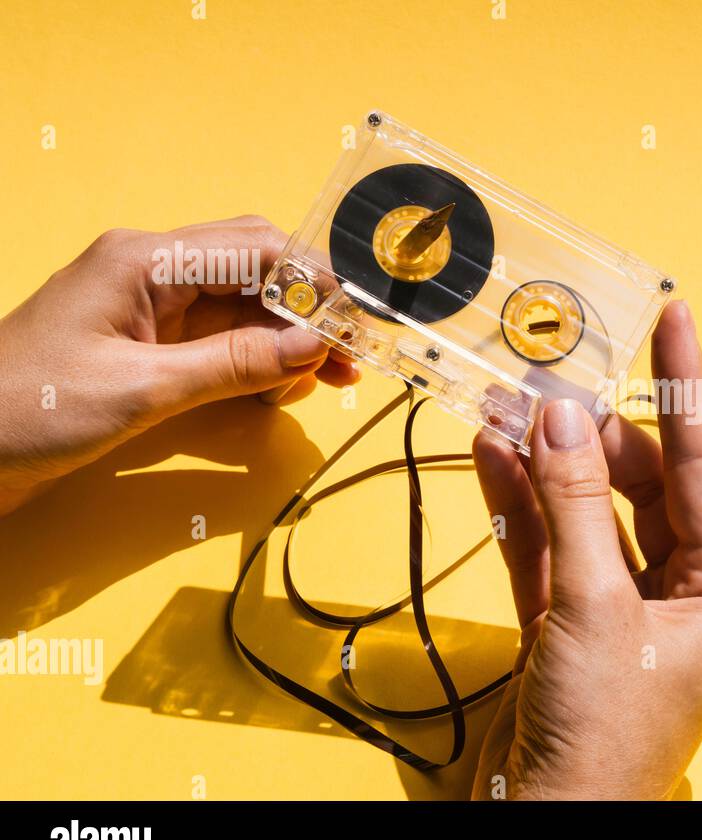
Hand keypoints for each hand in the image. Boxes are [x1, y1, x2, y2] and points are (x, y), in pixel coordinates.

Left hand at [0, 217, 358, 513]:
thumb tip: (311, 347)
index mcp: (144, 260)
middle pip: (257, 267)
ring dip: (287, 337)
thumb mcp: (143, 390)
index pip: (255, 249)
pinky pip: (221, 334)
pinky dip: (256, 357)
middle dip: (307, 309)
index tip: (352, 327)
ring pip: (244, 303)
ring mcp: (149, 304)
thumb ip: (234, 366)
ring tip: (325, 380)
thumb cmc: (29, 410)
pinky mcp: (148, 339)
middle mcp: (151, 269)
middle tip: (346, 356)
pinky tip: (279, 385)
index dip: (313, 284)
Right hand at [470, 301, 701, 799]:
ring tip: (506, 405)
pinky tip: (493, 456)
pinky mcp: (573, 623)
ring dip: (548, 465)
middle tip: (548, 379)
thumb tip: (559, 419)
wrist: (548, 822)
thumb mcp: (592, 610)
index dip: (687, 385)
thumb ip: (574, 507)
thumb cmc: (603, 740)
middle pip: (643, 484)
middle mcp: (686, 593)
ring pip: (590, 511)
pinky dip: (522, 507)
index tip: (677, 317)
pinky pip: (551, 547)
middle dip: (594, 433)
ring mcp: (626, 605)